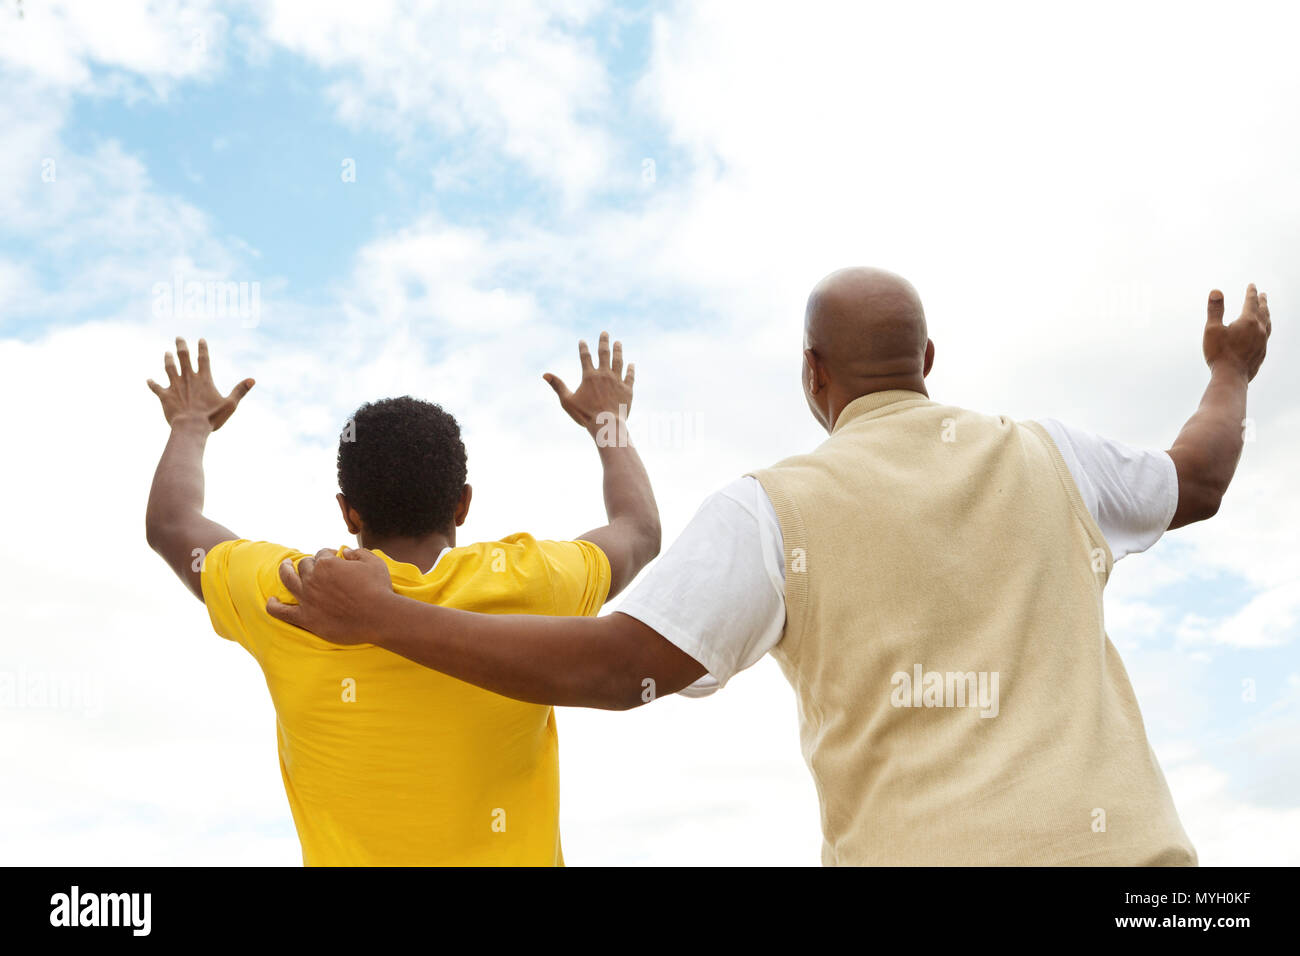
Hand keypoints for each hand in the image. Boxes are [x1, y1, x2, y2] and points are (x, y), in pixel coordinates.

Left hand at [147, 337, 254, 430]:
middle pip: (183, 357)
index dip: (202, 348)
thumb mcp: (230, 404)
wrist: (190, 427)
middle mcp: (188, 379)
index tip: (200, 339)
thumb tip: (253, 380)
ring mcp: (175, 386)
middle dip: (181, 346)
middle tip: (178, 338)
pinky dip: (152, 384)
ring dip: (167, 359)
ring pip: (169, 368)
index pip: (203, 359)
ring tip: (166, 353)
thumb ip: (240, 390)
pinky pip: (157, 388)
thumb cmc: (211, 417)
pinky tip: (148, 380)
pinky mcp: (165, 396)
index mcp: (204, 379)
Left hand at [267, 547, 394, 644]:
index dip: (328, 555)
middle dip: (310, 563)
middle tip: (315, 566)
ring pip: (289, 580)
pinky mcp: (306, 618)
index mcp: (327, 564)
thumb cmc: (379, 588)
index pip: (321, 554)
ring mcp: (307, 599)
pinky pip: (282, 612)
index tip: (334, 558)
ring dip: (284, 571)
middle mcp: (313, 579)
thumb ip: (358, 553)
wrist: (379, 617)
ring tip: (284, 567)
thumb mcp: (373, 562)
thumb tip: (345, 552)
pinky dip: (274, 606)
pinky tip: (271, 601)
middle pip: (305, 565)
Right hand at [543, 331, 634, 438]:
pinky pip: (630, 376)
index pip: (585, 357)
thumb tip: (544, 374)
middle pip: (604, 353)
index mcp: (589, 376)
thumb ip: (557, 386)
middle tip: (605, 333)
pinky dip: (631, 370)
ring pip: (619, 361)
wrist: (607, 424)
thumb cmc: (585, 415)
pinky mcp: (627, 389)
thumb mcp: (567, 401)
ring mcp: (617, 381)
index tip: (582, 341)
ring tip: (618, 343)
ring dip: (618, 351)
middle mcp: (604, 375)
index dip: (583, 348)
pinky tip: (631, 364)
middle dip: (604, 342)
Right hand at [1204, 284, 1270, 382]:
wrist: (1231, 377)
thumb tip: (1216, 291)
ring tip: (1266, 311)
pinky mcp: (1262, 353)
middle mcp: (1259, 330)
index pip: (1251, 302)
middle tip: (1263, 295)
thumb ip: (1215, 309)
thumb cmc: (1219, 353)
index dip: (1251, 292)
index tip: (1252, 285)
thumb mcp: (1212, 329)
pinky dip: (1265, 329)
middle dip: (1262, 302)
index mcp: (1248, 321)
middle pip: (1263, 312)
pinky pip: (1266, 336)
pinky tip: (1262, 333)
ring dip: (1267, 315)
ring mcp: (1263, 342)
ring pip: (1268, 324)